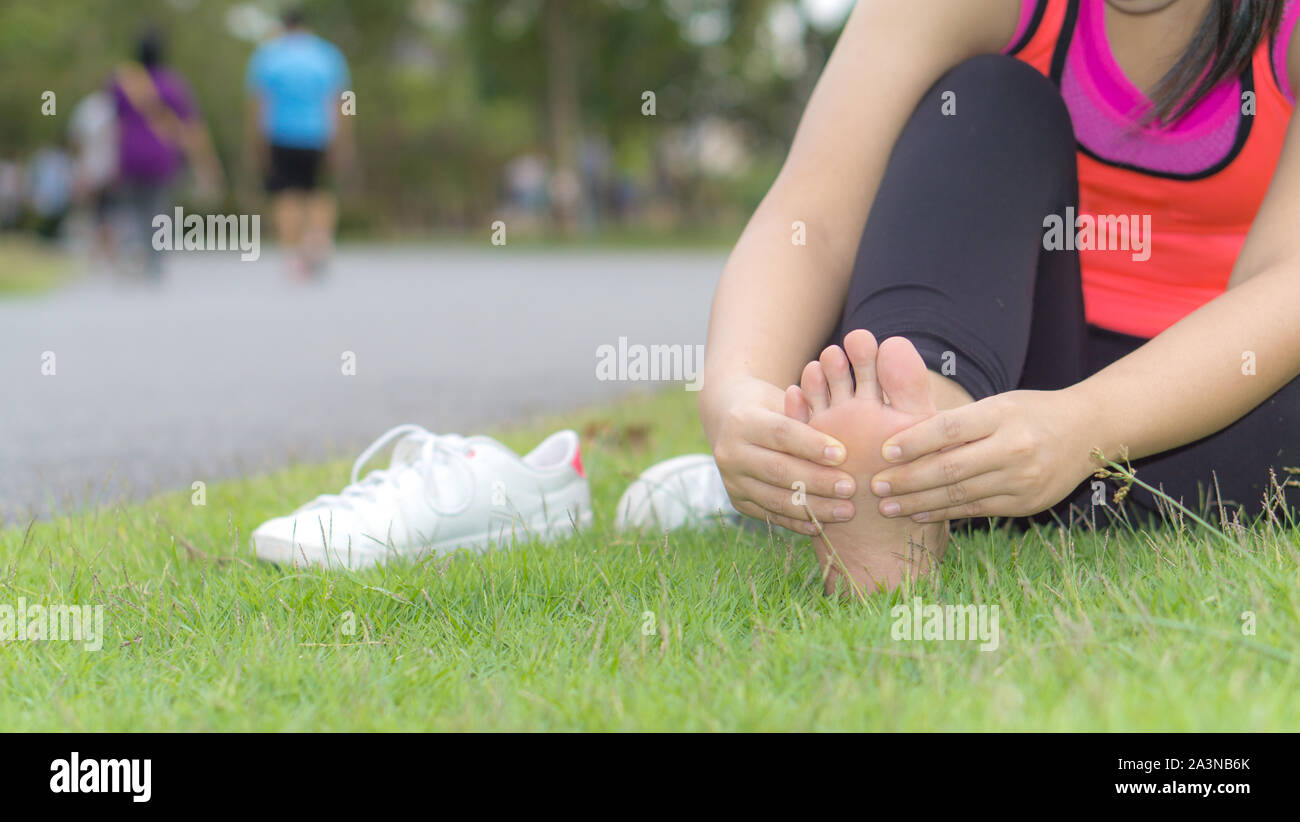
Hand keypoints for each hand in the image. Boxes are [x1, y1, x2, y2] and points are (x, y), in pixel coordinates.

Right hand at [705, 376, 856, 535]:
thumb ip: (808, 415)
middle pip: (778, 470)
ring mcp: (731, 481)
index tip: (843, 454)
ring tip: (846, 510)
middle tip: (850, 487)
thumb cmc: (775, 409)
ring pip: (774, 499)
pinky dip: (798, 523)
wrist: (734, 425)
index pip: (781, 434)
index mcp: (742, 421)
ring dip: (813, 508)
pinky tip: (823, 524)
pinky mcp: (738, 502)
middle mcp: (730, 453)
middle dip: (817, 481)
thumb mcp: (787, 403)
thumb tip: (839, 424)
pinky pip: (771, 515)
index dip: (812, 445)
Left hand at [868, 389, 1096, 521]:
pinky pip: (976, 509)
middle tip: (874, 485)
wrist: (1089, 432)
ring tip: (886, 505)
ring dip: (917, 502)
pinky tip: (917, 512)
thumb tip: (900, 436)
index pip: (948, 428)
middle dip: (907, 479)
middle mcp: (1014, 448)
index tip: (883, 450)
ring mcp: (1022, 479)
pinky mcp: (1026, 503)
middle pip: (950, 467)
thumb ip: (956, 421)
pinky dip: (943, 512)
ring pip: (959, 494)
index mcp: (1002, 414)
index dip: (913, 441)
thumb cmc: (1029, 412)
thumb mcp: (997, 403)